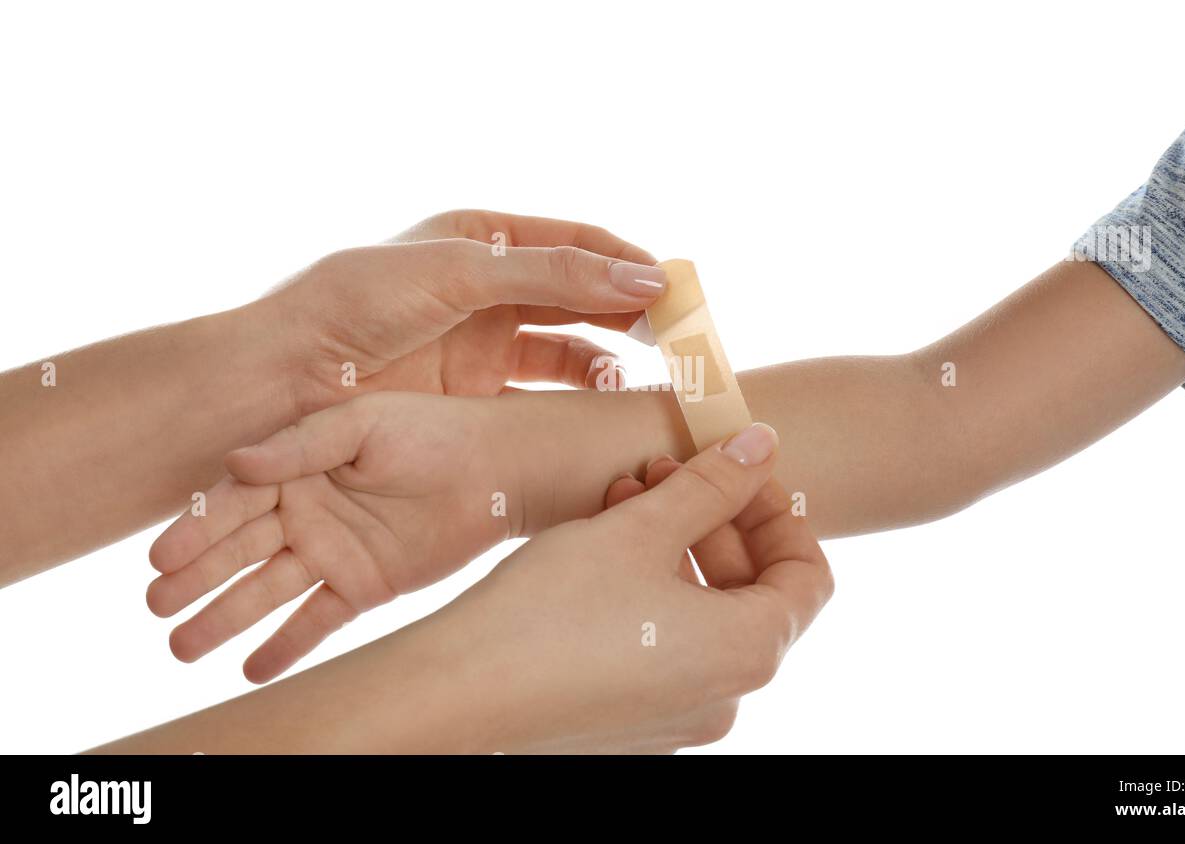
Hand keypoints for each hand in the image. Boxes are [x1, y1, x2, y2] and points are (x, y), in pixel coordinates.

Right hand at [148, 391, 526, 682]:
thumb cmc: (430, 431)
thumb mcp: (362, 423)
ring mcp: (333, 552)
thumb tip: (232, 463)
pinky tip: (251, 670)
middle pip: (241, 551)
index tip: (161, 558)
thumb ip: (299, 445)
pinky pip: (317, 620)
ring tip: (181, 647)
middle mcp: (306, 512)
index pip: (235, 502)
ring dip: (225, 618)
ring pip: (268, 591)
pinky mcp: (364, 586)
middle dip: (197, 579)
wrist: (495, 469)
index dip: (197, 529)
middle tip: (157, 605)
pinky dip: (286, 646)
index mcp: (297, 468)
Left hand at [262, 209, 663, 415]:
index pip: (575, 242)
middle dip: (631, 307)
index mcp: (480, 238)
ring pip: (568, 343)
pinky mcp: (474, 395)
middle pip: (580, 292)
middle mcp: (487, 288)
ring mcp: (482, 342)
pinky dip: (578, 392)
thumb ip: (553, 272)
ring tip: (650, 370)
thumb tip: (646, 274)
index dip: (627, 260)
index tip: (676, 286)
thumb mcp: (461, 272)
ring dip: (611, 353)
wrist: (281, 382)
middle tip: (679, 331)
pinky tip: (603, 398)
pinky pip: (542, 388)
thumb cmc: (357, 306)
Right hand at [437, 422, 833, 752]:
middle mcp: (725, 698)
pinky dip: (647, 594)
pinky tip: (597, 552)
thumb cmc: (551, 612)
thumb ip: (714, 485)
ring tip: (619, 501)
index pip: (808, 575)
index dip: (777, 511)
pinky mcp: (630, 725)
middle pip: (752, 593)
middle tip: (661, 471)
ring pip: (701, 615)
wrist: (454, 695)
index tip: (733, 469)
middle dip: (712, 520)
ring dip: (673, 549)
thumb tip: (765, 447)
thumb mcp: (640, 529)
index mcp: (748, 652)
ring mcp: (676, 719)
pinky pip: (663, 648)